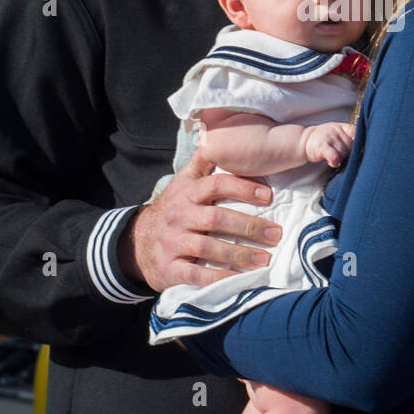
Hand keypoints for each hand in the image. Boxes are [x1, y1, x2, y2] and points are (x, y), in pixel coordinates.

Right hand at [119, 148, 277, 292]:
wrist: (137, 242)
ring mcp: (173, 242)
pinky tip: (239, 280)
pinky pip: (196, 275)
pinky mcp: (170, 268)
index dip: (243, 188)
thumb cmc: (173, 209)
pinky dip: (219, 278)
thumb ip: (204, 161)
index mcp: (187, 193)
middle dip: (249, 227)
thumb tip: (221, 133)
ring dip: (240, 254)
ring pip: (209, 248)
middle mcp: (180, 215)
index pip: (216, 184)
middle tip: (276, 234)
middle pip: (217, 218)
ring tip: (265, 259)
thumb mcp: (183, 181)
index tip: (269, 195)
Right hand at [301, 122, 354, 167]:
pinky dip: (335, 162)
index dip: (358, 140)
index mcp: (342, 127)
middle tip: (341, 155)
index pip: (355, 131)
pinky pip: (334, 156)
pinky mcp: (322, 146)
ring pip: (343, 152)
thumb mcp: (337, 132)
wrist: (305, 140)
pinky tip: (333, 163)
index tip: (357, 147)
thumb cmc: (325, 138)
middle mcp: (336, 130)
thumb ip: (349, 137)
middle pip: (350, 145)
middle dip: (348, 153)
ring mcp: (329, 137)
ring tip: (335, 158)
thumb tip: (361, 149)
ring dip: (340, 159)